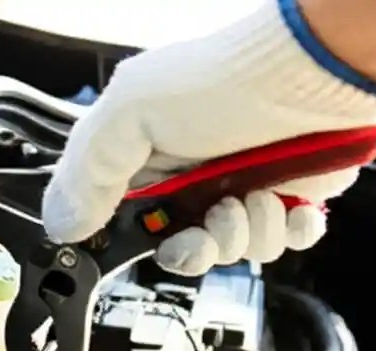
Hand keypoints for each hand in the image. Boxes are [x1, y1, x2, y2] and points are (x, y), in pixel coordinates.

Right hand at [42, 0, 375, 275]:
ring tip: (258, 194)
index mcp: (146, 157)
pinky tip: (290, 204)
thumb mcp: (130, 112)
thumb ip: (88, 171)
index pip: (126, 222)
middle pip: (182, 249)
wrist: (312, 74)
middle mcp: (192, 176)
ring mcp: (241, 188)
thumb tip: (63, 224)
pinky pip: (285, 243)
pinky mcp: (290, 198)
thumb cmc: (224, 79)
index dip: (139, 241)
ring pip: (234, 251)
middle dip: (200, 245)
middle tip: (213, 219)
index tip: (154, 236)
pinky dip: (290, 230)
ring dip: (247, 232)